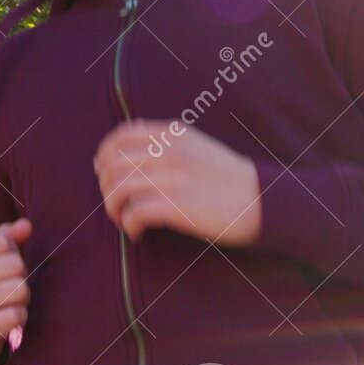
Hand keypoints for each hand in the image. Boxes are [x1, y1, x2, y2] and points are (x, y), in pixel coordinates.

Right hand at [0, 217, 31, 364]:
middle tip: (6, 288)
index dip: (11, 252)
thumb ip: (5, 238)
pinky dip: (19, 317)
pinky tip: (6, 320)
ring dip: (21, 298)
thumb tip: (26, 225)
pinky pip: (17, 314)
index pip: (3, 240)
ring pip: (20, 289)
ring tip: (7, 303)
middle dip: (19, 276)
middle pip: (15, 264)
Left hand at [94, 120, 260, 246]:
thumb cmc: (226, 177)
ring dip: (113, 208)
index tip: (103, 173)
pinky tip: (137, 233)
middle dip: (106, 187)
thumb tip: (133, 131)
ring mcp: (173, 177)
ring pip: (119, 188)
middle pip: (114, 164)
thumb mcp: (197, 145)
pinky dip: (129, 225)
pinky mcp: (177, 205)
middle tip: (114, 204)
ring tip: (122, 220)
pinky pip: (135, 212)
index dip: (105, 156)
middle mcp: (169, 151)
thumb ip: (166, 138)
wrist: (260, 200)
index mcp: (172, 134)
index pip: (120, 136)